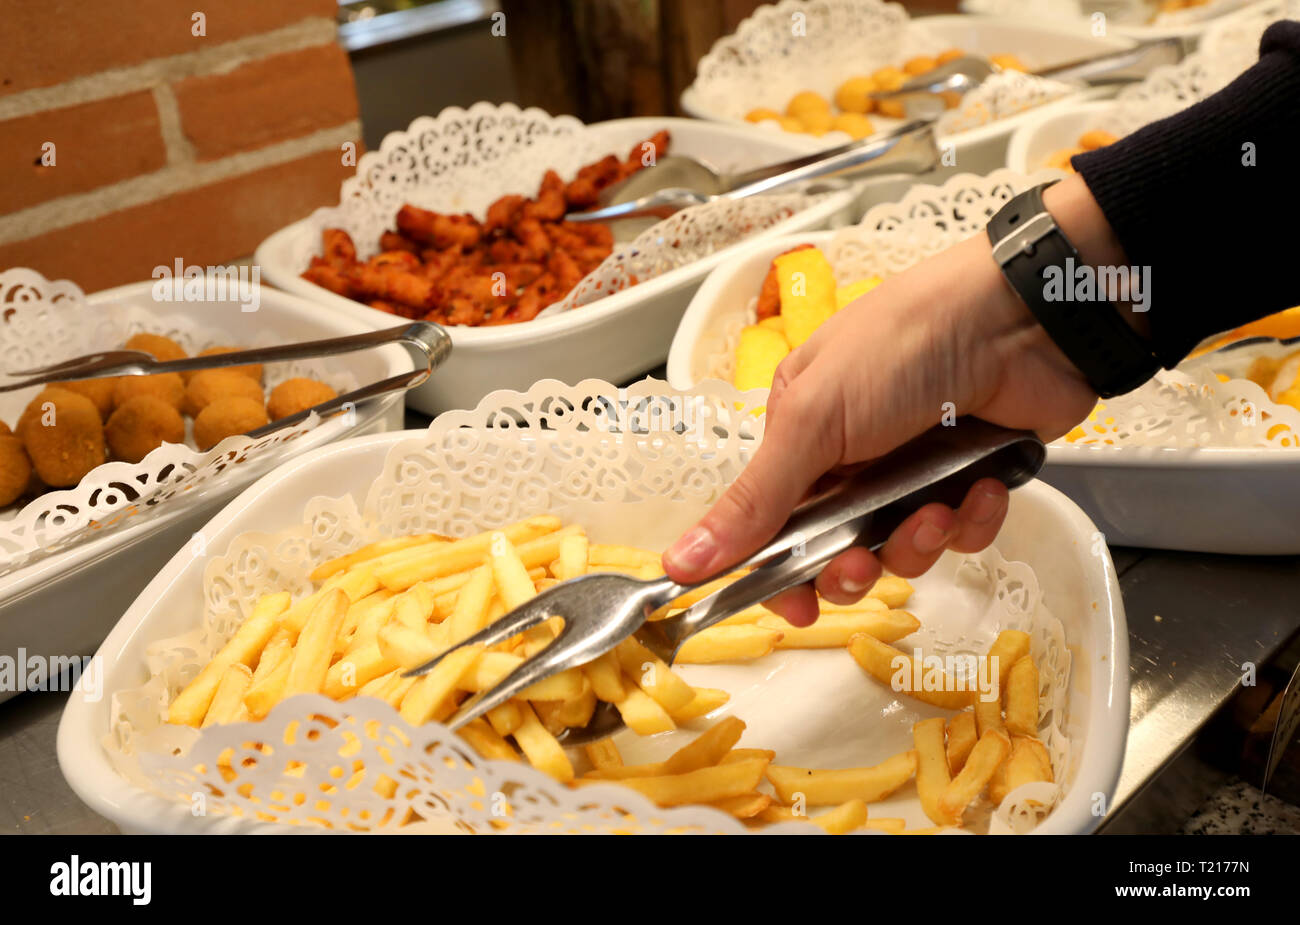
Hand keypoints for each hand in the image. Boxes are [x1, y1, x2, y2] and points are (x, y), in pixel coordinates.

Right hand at [662, 181, 1109, 625]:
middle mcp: (852, 456)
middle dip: (853, 566)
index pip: (775, 525)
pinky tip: (983, 486)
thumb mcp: (812, 421)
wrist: (1021, 317)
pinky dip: (973, 520)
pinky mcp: (971, 479)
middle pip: (837, 550)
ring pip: (903, 549)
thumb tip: (680, 561)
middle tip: (863, 560)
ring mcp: (914, 469)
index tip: (795, 608)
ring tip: (937, 505)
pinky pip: (962, 534)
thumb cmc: (903, 346)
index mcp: (800, 434)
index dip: (781, 574)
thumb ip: (755, 501)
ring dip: (918, 540)